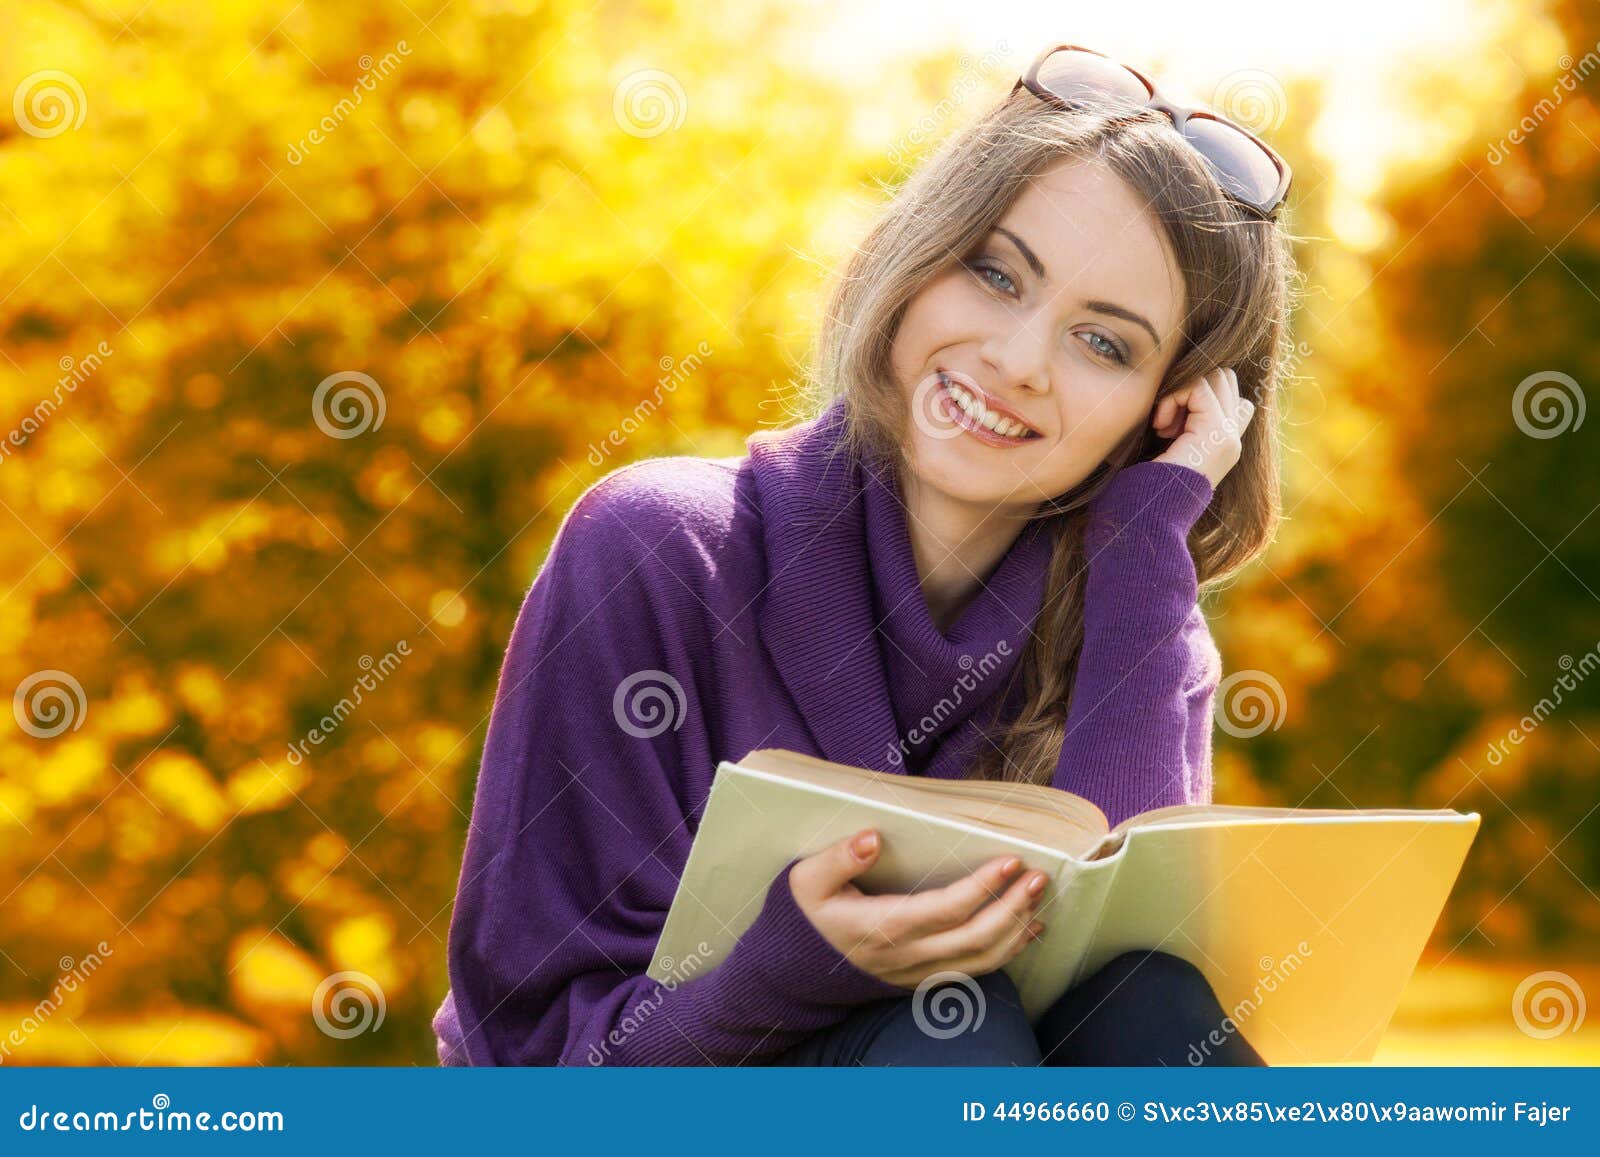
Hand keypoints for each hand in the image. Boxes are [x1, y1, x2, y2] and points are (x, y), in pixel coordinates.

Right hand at [787, 827, 1046, 989]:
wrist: (793, 968)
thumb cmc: (804, 915)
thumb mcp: (807, 880)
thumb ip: (838, 859)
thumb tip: (871, 838)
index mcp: (882, 928)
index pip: (945, 910)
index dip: (981, 888)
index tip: (1010, 861)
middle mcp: (906, 957)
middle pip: (975, 939)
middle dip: (1013, 907)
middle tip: (1039, 876)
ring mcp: (917, 974)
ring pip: (981, 961)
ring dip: (1016, 929)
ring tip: (1039, 898)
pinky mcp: (923, 981)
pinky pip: (974, 971)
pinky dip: (1007, 951)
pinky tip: (1026, 928)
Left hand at [1150, 366, 1254, 489]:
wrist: (1145, 518)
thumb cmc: (1141, 489)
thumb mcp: (1163, 452)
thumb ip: (1180, 427)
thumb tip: (1178, 397)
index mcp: (1222, 446)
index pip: (1230, 398)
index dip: (1195, 399)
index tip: (1166, 429)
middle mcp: (1232, 441)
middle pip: (1226, 382)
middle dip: (1192, 390)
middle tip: (1166, 424)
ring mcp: (1229, 437)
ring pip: (1218, 378)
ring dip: (1184, 393)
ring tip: (1163, 427)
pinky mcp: (1217, 433)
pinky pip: (1200, 386)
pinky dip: (1175, 397)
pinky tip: (1160, 427)